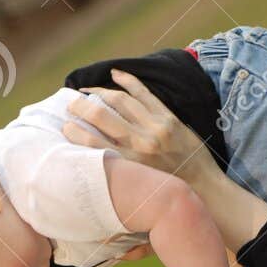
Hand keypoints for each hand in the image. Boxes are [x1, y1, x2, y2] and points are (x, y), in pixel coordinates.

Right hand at [63, 69, 212, 186]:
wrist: (202, 188)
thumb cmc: (165, 191)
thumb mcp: (137, 189)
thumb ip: (116, 173)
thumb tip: (90, 164)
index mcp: (130, 165)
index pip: (93, 142)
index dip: (74, 131)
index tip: (64, 126)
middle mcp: (142, 144)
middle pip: (102, 116)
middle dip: (81, 106)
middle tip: (70, 103)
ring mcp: (156, 128)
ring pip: (120, 100)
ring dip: (100, 92)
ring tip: (87, 91)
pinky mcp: (169, 118)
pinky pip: (144, 93)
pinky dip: (128, 81)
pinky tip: (115, 74)